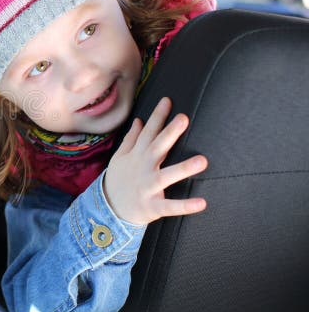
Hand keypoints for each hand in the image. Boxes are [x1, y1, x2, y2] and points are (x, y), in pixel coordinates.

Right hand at [104, 97, 207, 224]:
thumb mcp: (120, 158)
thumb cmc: (118, 181)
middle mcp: (143, 169)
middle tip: (183, 118)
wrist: (108, 210)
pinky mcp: (152, 206)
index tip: (168, 101)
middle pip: (157, 148)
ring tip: (203, 160)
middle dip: (170, 133)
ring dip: (183, 168)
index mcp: (137, 156)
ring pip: (166, 176)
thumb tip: (139, 121)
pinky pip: (170, 206)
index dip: (157, 116)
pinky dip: (185, 206)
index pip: (148, 132)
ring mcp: (147, 187)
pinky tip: (202, 203)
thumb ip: (131, 139)